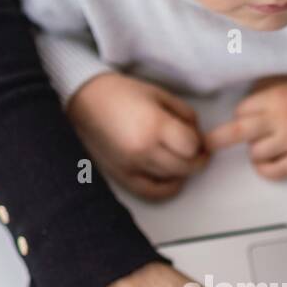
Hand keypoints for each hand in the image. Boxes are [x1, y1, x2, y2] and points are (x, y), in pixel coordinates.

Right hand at [66, 72, 208, 200]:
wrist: (85, 101)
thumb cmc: (122, 93)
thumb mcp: (160, 94)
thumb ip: (186, 116)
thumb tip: (200, 137)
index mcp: (154, 125)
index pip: (191, 146)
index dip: (200, 143)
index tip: (199, 139)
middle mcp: (143, 149)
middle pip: (186, 167)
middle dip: (197, 160)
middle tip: (199, 152)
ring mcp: (131, 165)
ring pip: (172, 179)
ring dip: (183, 171)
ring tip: (181, 157)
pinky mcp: (121, 176)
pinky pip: (152, 192)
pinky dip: (168, 188)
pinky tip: (172, 178)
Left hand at [205, 69, 286, 179]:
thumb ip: (269, 88)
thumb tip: (246, 103)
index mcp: (277, 94)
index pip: (241, 110)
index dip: (240, 115)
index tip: (243, 119)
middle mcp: (281, 118)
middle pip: (236, 132)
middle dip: (218, 139)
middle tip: (206, 144)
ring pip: (255, 153)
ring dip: (254, 151)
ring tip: (264, 145)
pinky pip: (274, 171)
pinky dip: (265, 169)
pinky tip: (267, 162)